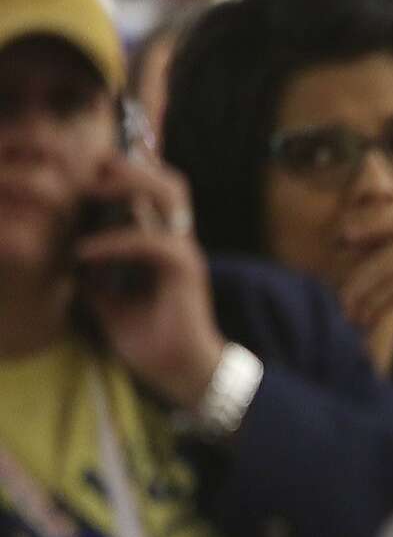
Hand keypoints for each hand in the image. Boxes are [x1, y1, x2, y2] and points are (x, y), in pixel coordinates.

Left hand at [75, 156, 226, 410]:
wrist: (179, 370)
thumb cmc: (148, 337)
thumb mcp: (108, 299)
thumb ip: (93, 274)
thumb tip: (61, 258)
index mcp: (164, 241)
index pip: (155, 190)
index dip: (126, 173)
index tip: (84, 171)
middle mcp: (179, 238)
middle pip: (168, 179)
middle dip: (129, 166)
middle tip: (89, 170)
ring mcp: (185, 250)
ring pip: (170, 193)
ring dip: (128, 185)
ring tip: (89, 192)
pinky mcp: (185, 270)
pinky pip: (150, 241)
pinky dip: (113, 242)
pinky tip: (83, 252)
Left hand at [337, 214, 392, 359]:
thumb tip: (386, 272)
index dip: (368, 226)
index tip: (343, 241)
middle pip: (388, 240)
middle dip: (360, 266)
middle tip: (342, 295)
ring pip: (388, 264)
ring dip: (363, 291)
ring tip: (351, 315)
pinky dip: (377, 303)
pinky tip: (369, 319)